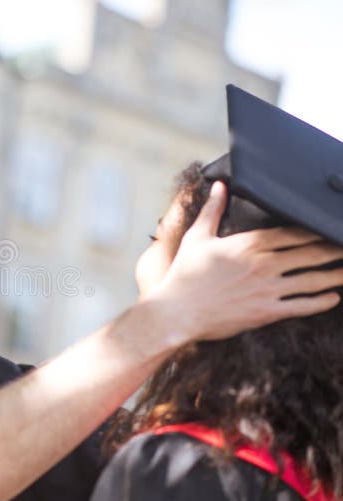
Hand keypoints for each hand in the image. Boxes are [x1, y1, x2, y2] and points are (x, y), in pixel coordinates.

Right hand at [144, 181, 342, 341]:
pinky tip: (334, 298)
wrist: (176, 312)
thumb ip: (213, 210)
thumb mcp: (196, 237)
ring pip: (313, 280)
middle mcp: (264, 264)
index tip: (330, 227)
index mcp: (249, 244)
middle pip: (312, 253)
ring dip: (336, 275)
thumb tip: (219, 185)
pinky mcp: (266, 312)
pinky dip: (322, 302)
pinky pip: (302, 306)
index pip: (295, 232)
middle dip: (334, 249)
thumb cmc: (184, 275)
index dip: (317, 230)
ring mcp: (268, 289)